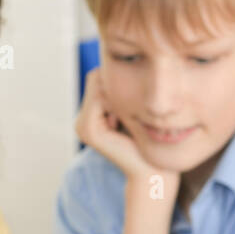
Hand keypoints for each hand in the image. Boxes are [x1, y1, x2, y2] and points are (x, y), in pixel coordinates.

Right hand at [75, 67, 176, 187]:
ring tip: (130, 119)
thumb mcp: (136, 110)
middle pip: (96, 78)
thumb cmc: (151, 140)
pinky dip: (117, 102)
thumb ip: (125, 91)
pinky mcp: (89, 130)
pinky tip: (126, 121)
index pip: (98, 77)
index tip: (137, 105)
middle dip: (118, 87)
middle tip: (133, 113)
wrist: (153, 171)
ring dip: (120, 95)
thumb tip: (124, 62)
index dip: (119, 82)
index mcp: (90, 117)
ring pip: (98, 85)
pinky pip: (101, 98)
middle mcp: (81, 121)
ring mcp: (82, 126)